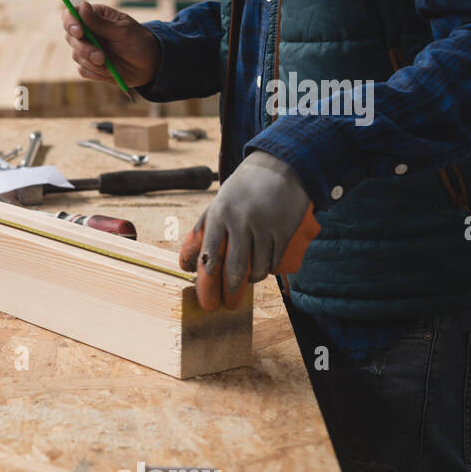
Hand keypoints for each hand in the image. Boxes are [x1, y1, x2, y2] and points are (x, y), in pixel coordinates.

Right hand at [62, 2, 160, 87]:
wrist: (149, 66)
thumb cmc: (138, 42)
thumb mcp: (121, 31)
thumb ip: (99, 22)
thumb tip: (82, 5)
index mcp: (95, 17)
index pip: (71, 15)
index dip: (70, 23)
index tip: (79, 32)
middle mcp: (88, 32)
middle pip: (70, 37)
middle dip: (85, 49)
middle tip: (101, 57)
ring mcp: (88, 50)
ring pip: (76, 56)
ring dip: (93, 63)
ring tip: (110, 64)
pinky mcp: (90, 66)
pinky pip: (83, 70)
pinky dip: (96, 73)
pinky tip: (109, 71)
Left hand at [178, 150, 319, 310]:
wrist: (280, 166)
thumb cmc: (242, 189)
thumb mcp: (217, 204)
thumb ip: (201, 233)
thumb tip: (186, 265)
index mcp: (219, 214)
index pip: (209, 255)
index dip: (207, 282)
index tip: (206, 299)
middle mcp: (240, 221)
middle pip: (233, 268)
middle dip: (229, 292)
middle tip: (227, 306)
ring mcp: (264, 226)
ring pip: (257, 268)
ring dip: (251, 281)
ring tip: (247, 282)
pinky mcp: (285, 230)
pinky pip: (274, 262)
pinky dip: (268, 271)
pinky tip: (263, 271)